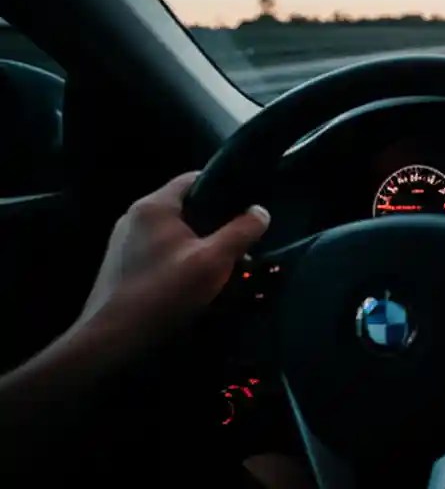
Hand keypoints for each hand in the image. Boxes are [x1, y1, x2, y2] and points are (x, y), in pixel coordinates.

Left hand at [79, 172, 270, 342]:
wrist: (110, 339)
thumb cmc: (163, 293)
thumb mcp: (212, 262)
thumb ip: (241, 232)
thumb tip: (260, 211)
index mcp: (154, 206)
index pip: (194, 179)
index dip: (225, 189)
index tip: (247, 209)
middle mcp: (134, 216)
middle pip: (185, 206)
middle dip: (215, 222)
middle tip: (240, 243)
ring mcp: (123, 241)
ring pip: (173, 231)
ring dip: (198, 243)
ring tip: (221, 266)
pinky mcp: (120, 264)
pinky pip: (159, 249)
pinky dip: (180, 257)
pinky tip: (192, 281)